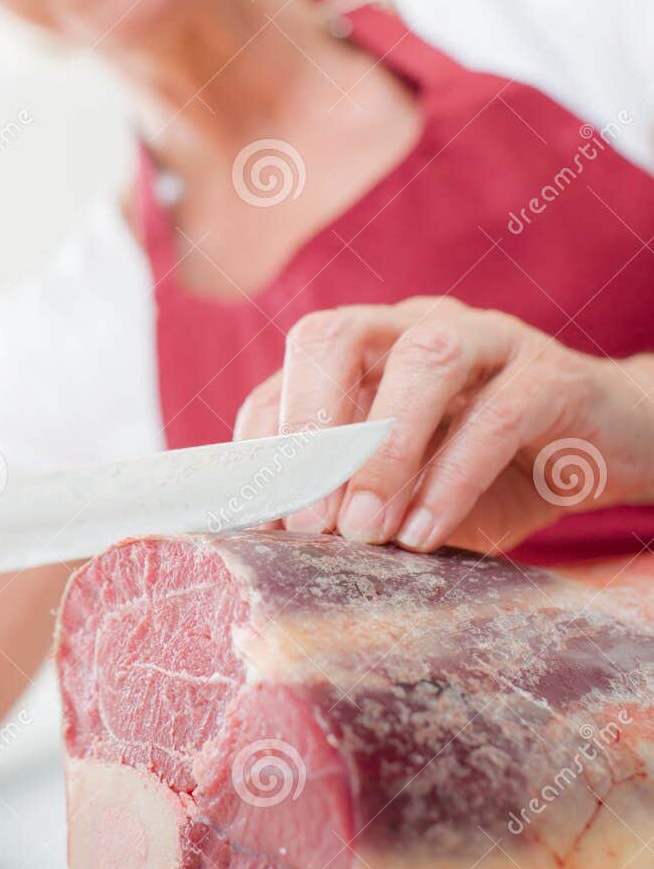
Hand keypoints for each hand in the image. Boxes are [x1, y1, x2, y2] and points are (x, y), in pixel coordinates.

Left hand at [234, 298, 653, 553]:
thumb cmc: (497, 473)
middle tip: (304, 518)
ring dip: (382, 451)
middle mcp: (414, 325)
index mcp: (369, 346)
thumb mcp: (413, 491)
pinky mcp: (550, 373)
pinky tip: (427, 533)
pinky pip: (497, 415)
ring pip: (422, 361)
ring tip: (364, 532)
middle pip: (335, 335)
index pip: (290, 372)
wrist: (611, 450)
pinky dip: (453, 477)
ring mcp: (486, 337)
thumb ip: (358, 500)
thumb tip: (289, 544)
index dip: (265, 439)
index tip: (257, 518)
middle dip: (308, 424)